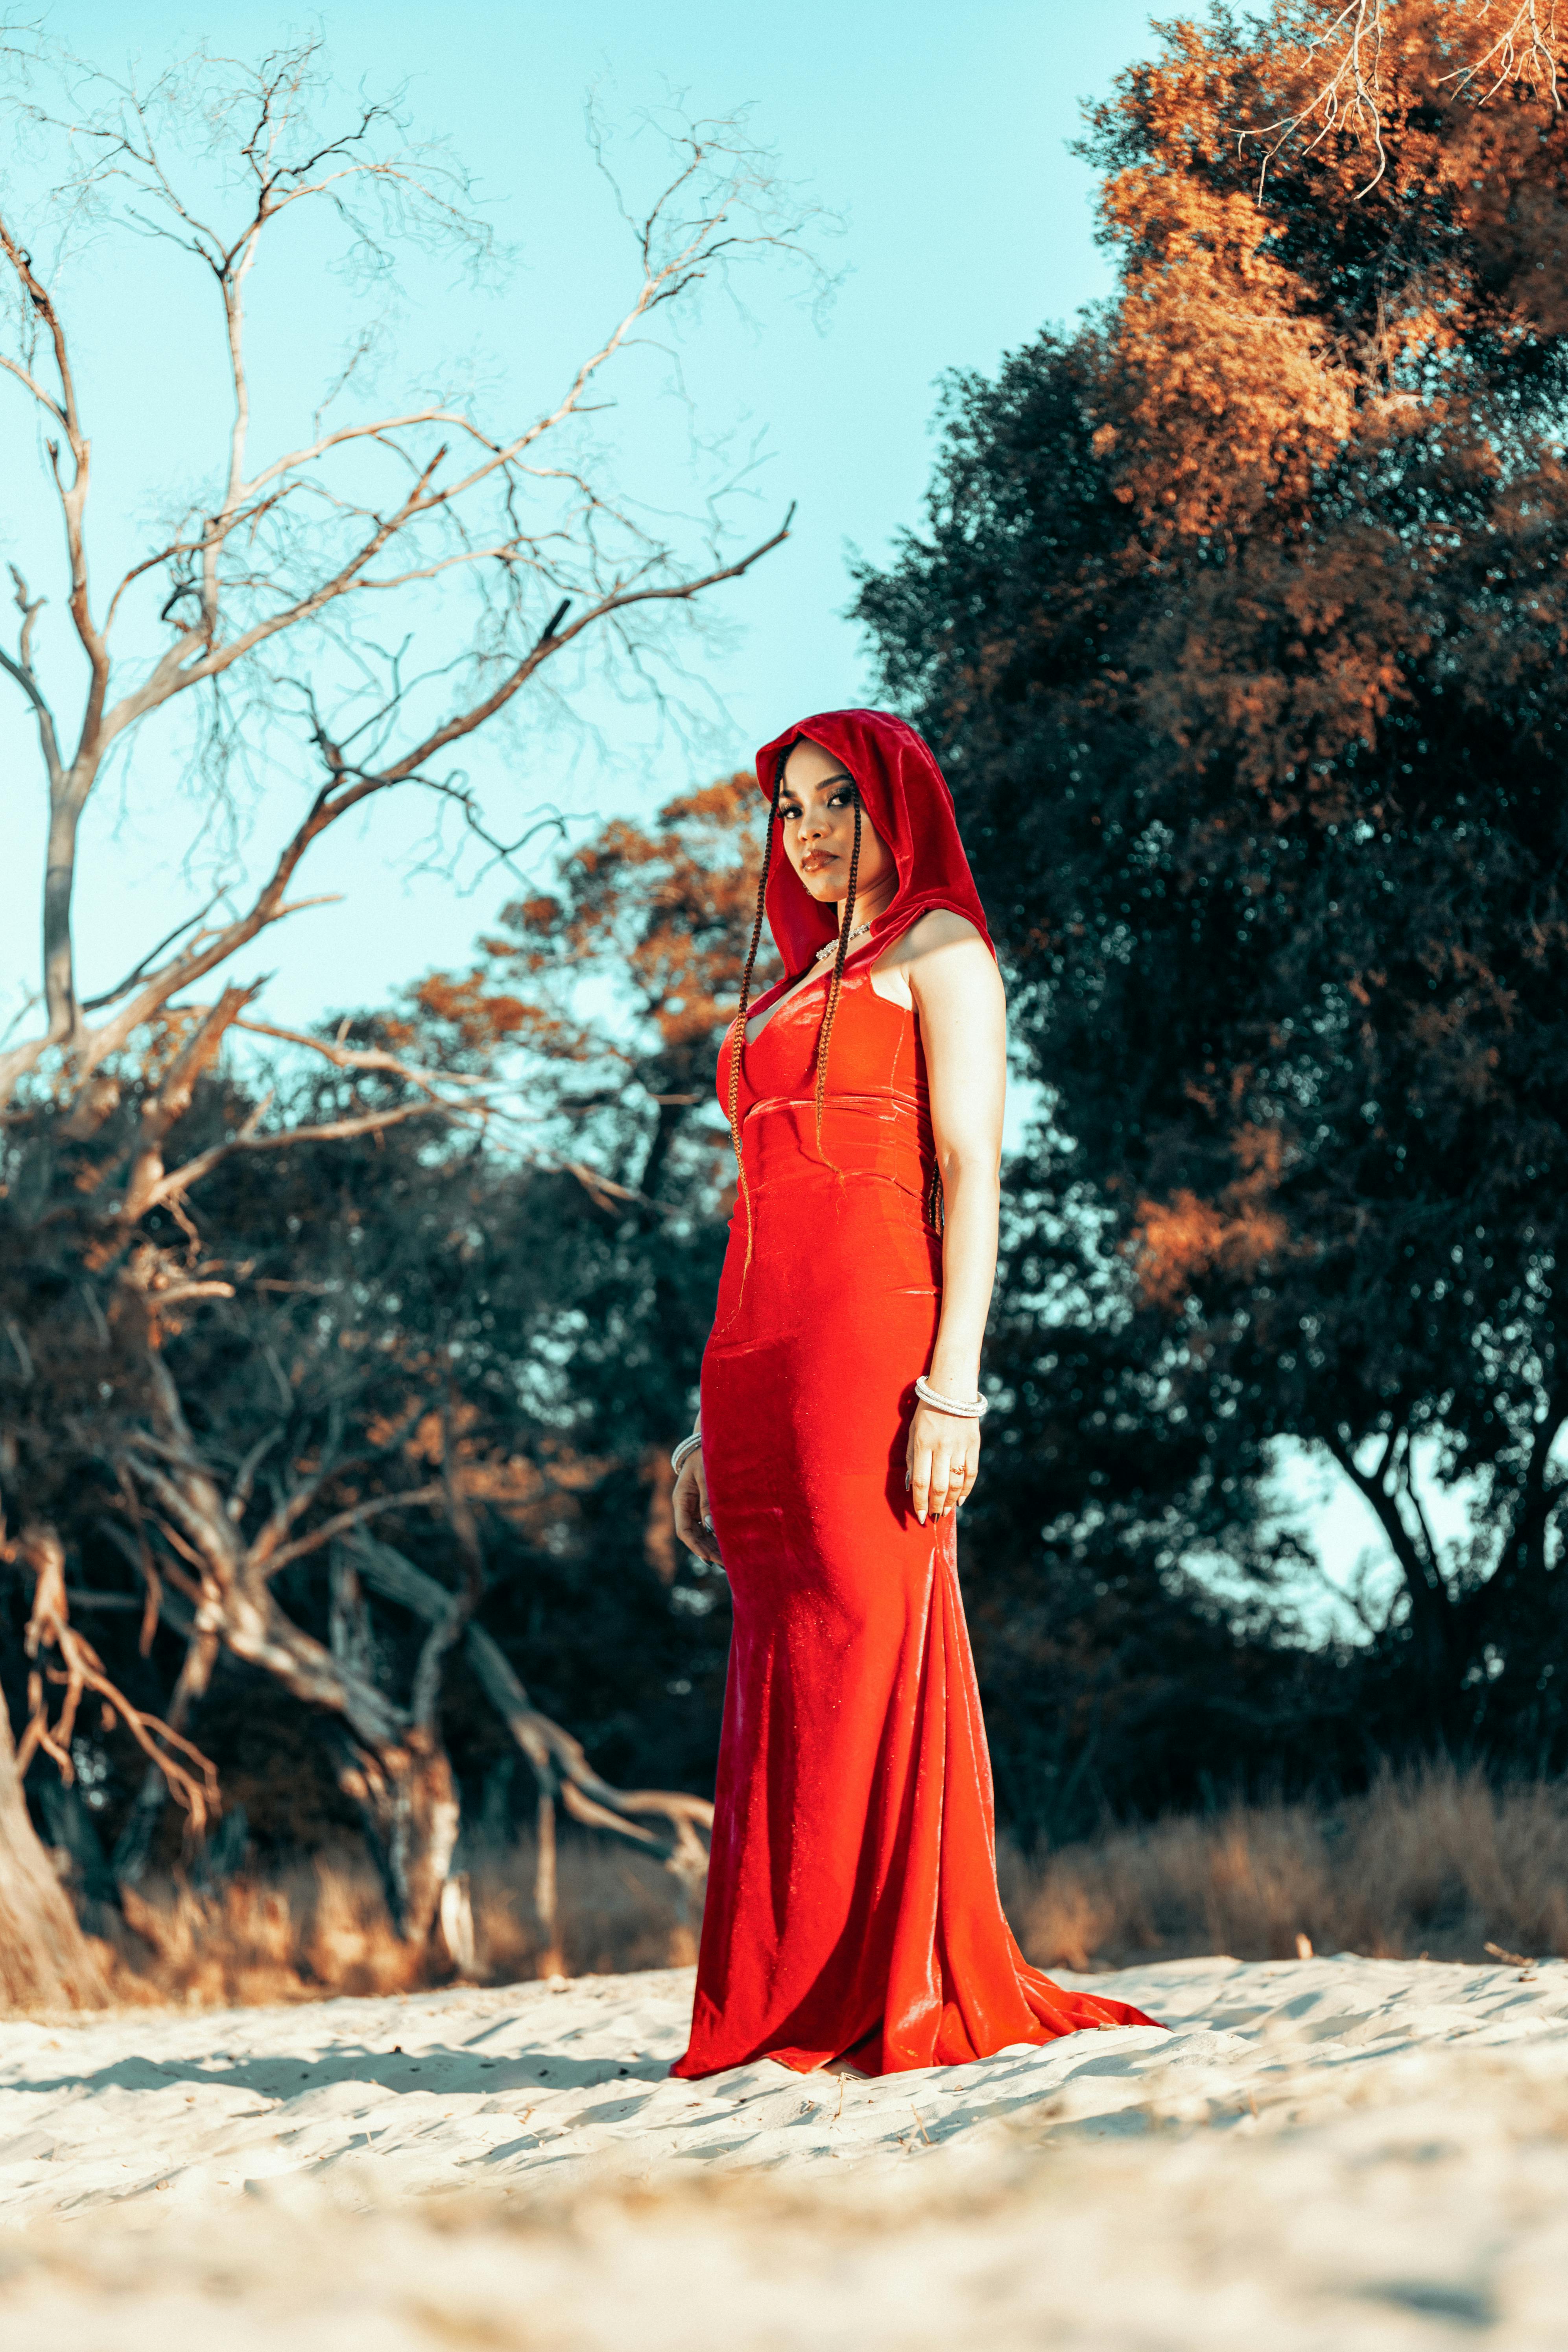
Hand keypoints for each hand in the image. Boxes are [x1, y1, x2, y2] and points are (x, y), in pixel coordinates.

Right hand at [672, 1449, 722, 1568]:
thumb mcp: (707, 1476)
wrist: (709, 1441)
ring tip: (728, 1559)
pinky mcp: (704, 1503)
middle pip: (694, 1535)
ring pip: (701, 1532)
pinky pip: (708, 1524)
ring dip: (713, 1545)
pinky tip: (728, 1543)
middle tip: (726, 1563)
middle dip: (708, 1550)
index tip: (709, 1558)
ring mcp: (694, 1505)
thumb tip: (711, 1527)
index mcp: (681, 1499)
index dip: (696, 1546)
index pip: (684, 1530)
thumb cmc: (706, 1455)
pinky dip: (717, 1534)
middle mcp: (685, 1505)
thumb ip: (709, 1501)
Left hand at [905, 1400, 980, 1523]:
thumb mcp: (912, 1431)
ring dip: (949, 1501)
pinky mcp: (974, 1445)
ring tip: (944, 1511)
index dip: (920, 1502)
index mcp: (923, 1443)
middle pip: (939, 1486)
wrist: (952, 1390)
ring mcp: (960, 1446)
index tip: (919, 1516)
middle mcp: (942, 1446)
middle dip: (935, 1506)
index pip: (921, 1481)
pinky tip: (959, 1500)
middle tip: (933, 1517)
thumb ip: (912, 1458)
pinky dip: (966, 1489)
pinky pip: (971, 1473)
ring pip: (956, 1483)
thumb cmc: (927, 1412)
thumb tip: (912, 1486)